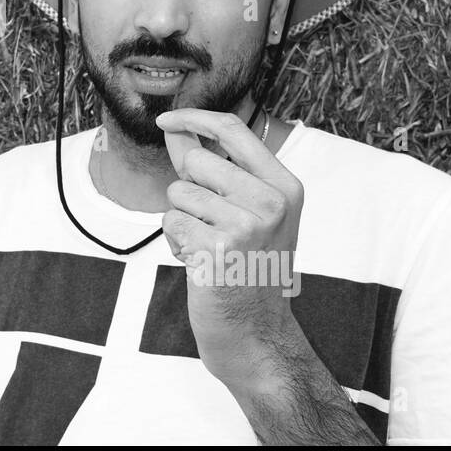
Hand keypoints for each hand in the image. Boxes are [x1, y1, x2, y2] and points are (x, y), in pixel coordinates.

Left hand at [156, 109, 304, 387]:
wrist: (255, 332)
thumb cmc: (246, 269)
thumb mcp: (244, 212)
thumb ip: (211, 170)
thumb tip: (176, 130)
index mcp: (285, 186)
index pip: (233, 128)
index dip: (193, 118)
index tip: (165, 120)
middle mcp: (272, 201)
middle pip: (195, 160)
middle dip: (186, 188)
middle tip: (207, 223)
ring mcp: (247, 225)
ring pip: (178, 193)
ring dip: (181, 220)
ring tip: (206, 247)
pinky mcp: (219, 248)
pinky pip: (171, 222)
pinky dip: (176, 242)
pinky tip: (200, 264)